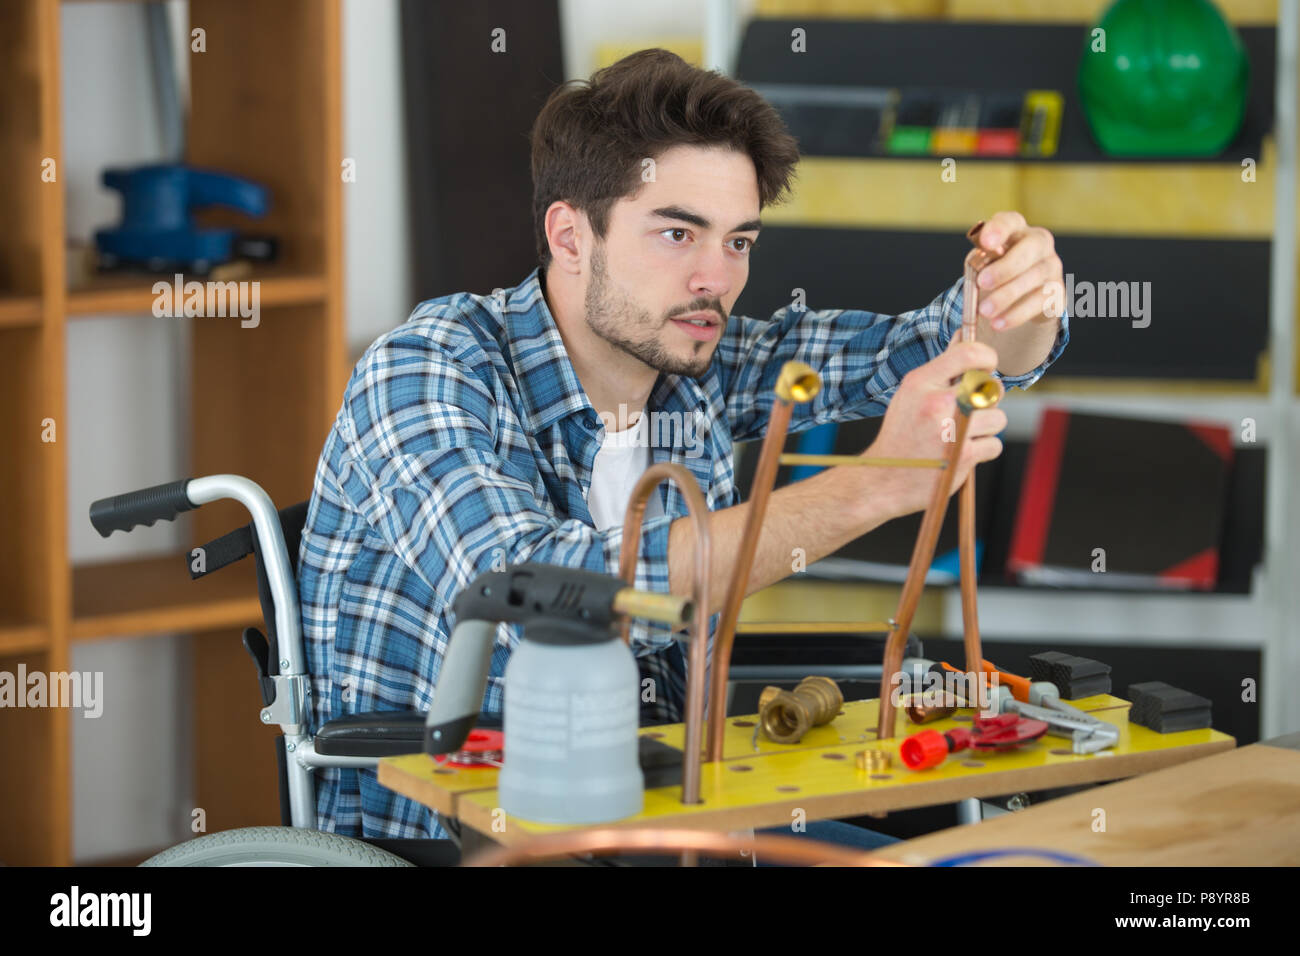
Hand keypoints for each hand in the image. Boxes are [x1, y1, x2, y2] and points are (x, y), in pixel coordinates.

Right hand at [863, 339, 1007, 517]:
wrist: (884, 478)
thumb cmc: (902, 432)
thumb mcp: (912, 393)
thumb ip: (943, 366)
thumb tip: (965, 333)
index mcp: (921, 382)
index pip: (969, 353)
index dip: (988, 357)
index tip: (988, 366)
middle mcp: (936, 403)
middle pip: (991, 387)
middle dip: (988, 398)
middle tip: (969, 409)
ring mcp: (951, 430)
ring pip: (998, 418)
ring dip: (986, 428)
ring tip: (961, 435)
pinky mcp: (963, 456)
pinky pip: (994, 445)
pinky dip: (982, 450)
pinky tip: (961, 453)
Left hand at [972, 211, 1063, 330]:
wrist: (1021, 295)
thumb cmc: (996, 271)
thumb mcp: (984, 263)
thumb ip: (980, 262)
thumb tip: (977, 273)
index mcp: (1016, 230)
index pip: (1010, 221)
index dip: (999, 230)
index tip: (986, 243)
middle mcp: (1039, 243)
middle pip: (1029, 248)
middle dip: (1005, 267)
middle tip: (982, 283)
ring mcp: (1051, 266)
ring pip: (1035, 277)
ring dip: (1007, 295)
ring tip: (985, 311)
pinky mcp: (1057, 291)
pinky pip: (1040, 302)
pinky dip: (1017, 314)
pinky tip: (999, 323)